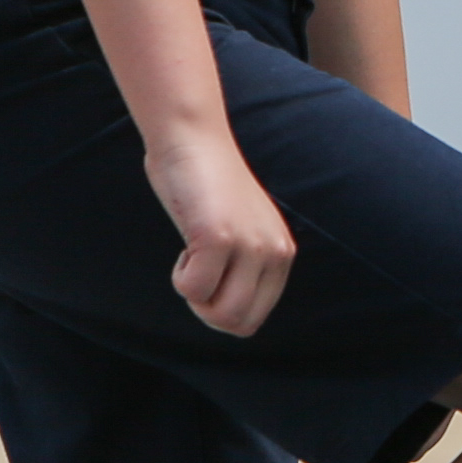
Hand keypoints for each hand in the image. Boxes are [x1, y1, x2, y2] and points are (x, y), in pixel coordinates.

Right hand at [148, 122, 298, 334]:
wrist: (192, 138)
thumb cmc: (206, 187)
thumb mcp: (240, 231)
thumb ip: (244, 267)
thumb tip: (228, 316)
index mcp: (281, 254)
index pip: (255, 318)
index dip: (221, 309)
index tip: (210, 275)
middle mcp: (273, 251)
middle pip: (240, 324)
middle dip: (207, 310)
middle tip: (196, 272)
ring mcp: (249, 244)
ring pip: (222, 315)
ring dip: (195, 296)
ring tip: (193, 258)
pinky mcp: (219, 237)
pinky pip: (193, 290)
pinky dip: (180, 276)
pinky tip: (186, 243)